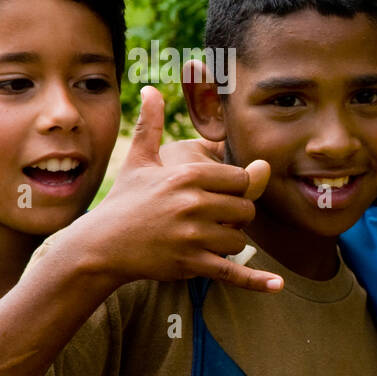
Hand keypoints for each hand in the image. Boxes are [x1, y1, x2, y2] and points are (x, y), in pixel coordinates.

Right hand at [67, 86, 279, 290]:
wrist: (100, 246)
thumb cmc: (123, 202)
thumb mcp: (138, 161)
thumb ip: (151, 125)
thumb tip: (150, 90)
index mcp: (188, 176)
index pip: (242, 180)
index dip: (236, 190)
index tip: (219, 195)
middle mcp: (193, 203)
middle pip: (246, 209)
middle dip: (235, 216)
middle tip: (210, 220)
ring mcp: (193, 235)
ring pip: (240, 238)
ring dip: (230, 241)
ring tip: (203, 239)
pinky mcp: (191, 263)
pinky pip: (232, 271)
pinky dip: (256, 281)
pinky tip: (276, 285)